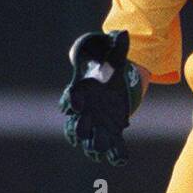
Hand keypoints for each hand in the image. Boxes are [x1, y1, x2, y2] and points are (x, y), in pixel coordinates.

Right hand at [59, 30, 143, 165]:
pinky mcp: (111, 131)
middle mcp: (84, 111)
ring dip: (93, 145)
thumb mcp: (115, 56)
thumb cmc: (109, 68)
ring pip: (89, 139)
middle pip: (75, 123)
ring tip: (99, 150)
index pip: (70, 98)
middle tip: (82, 132)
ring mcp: (97, 123)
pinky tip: (121, 160)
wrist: (116, 82)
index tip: (74, 105)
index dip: (71, 102)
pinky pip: (111, 145)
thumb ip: (117, 46)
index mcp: (81, 91)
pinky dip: (115, 154)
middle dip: (78, 129)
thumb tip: (122, 33)